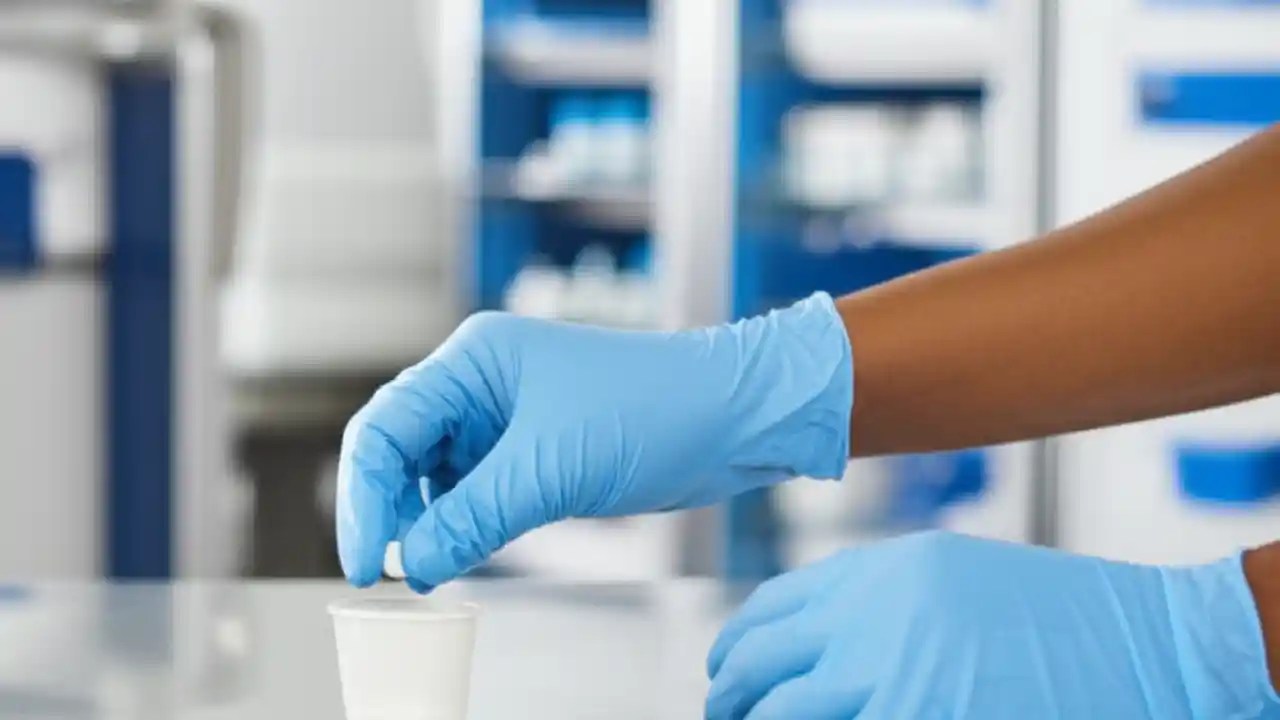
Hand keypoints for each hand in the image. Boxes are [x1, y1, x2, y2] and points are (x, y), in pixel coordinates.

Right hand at [336, 294, 851, 589]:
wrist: (732, 416)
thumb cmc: (653, 412)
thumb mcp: (552, 469)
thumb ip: (472, 517)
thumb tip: (413, 566)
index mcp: (474, 360)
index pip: (386, 428)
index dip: (365, 499)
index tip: (369, 565)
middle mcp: (479, 382)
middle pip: (398, 449)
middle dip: (386, 511)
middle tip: (388, 576)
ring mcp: (504, 416)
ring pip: (432, 474)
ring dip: (423, 521)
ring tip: (428, 569)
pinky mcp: (531, 448)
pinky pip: (472, 489)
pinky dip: (459, 523)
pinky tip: (461, 551)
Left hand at [706, 531, 1279, 718]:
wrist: (1141, 643)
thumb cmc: (1058, 616)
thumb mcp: (952, 577)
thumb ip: (879, 599)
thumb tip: (817, 636)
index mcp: (880, 571)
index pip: (775, 605)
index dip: (740, 639)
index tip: (726, 665)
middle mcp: (871, 614)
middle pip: (762, 658)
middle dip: (729, 690)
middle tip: (720, 708)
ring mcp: (889, 671)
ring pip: (781, 708)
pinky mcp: (912, 714)